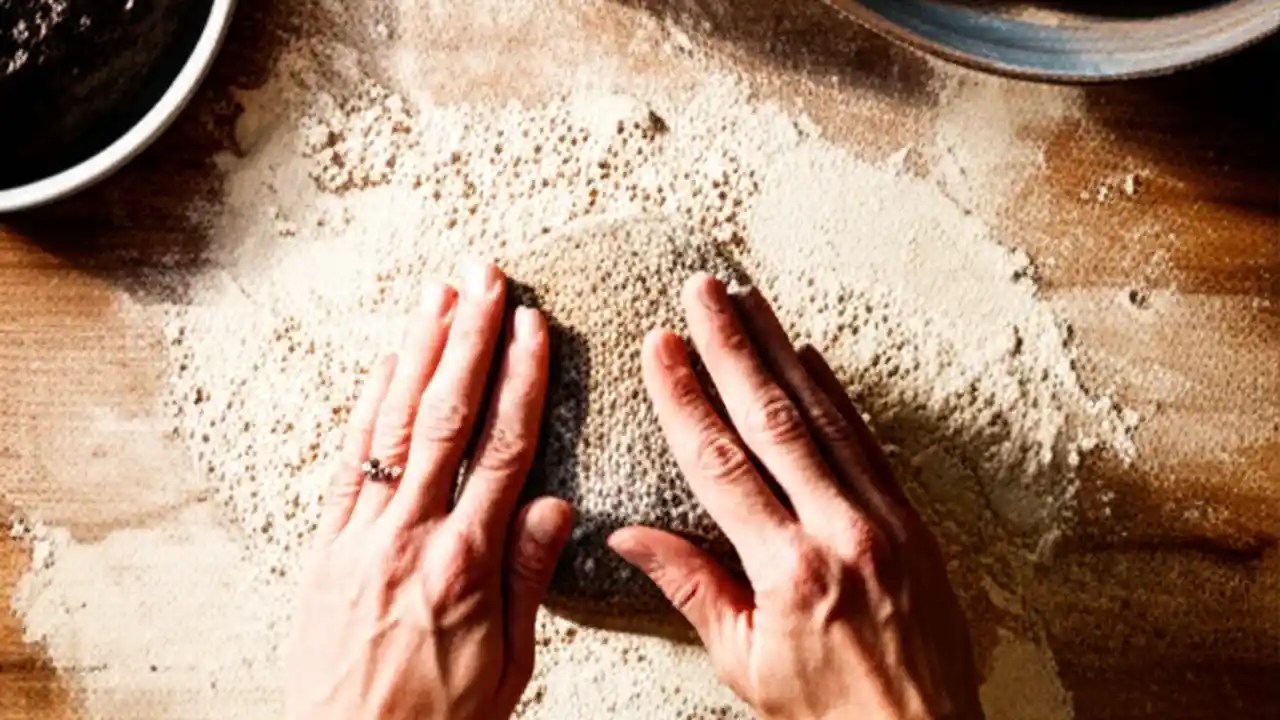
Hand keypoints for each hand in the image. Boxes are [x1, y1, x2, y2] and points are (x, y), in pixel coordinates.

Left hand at [286, 261, 572, 719]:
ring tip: (439, 296)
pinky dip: (367, 408)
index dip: (521, 379)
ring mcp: (362, 537)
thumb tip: (555, 504)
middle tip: (486, 278)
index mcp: (468, 563)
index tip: (532, 326)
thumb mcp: (510, 663)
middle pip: (447, 418)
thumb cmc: (439, 719)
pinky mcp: (325, 549)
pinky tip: (387, 364)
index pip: (504, 449)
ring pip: (394, 427)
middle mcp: (412, 536)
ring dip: (418, 354)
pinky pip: (349, 464)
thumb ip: (529, 577)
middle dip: (469, 339)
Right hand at [609, 275, 982, 719]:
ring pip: (824, 416)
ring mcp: (884, 519)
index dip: (685, 398)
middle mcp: (840, 531)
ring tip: (749, 302)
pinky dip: (835, 394)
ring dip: (781, 353)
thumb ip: (690, 587)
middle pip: (774, 418)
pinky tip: (810, 358)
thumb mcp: (743, 660)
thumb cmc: (827, 707)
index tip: (660, 348)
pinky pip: (867, 441)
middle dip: (733, 347)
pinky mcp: (911, 519)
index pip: (722, 463)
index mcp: (788, 569)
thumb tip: (628, 536)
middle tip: (704, 291)